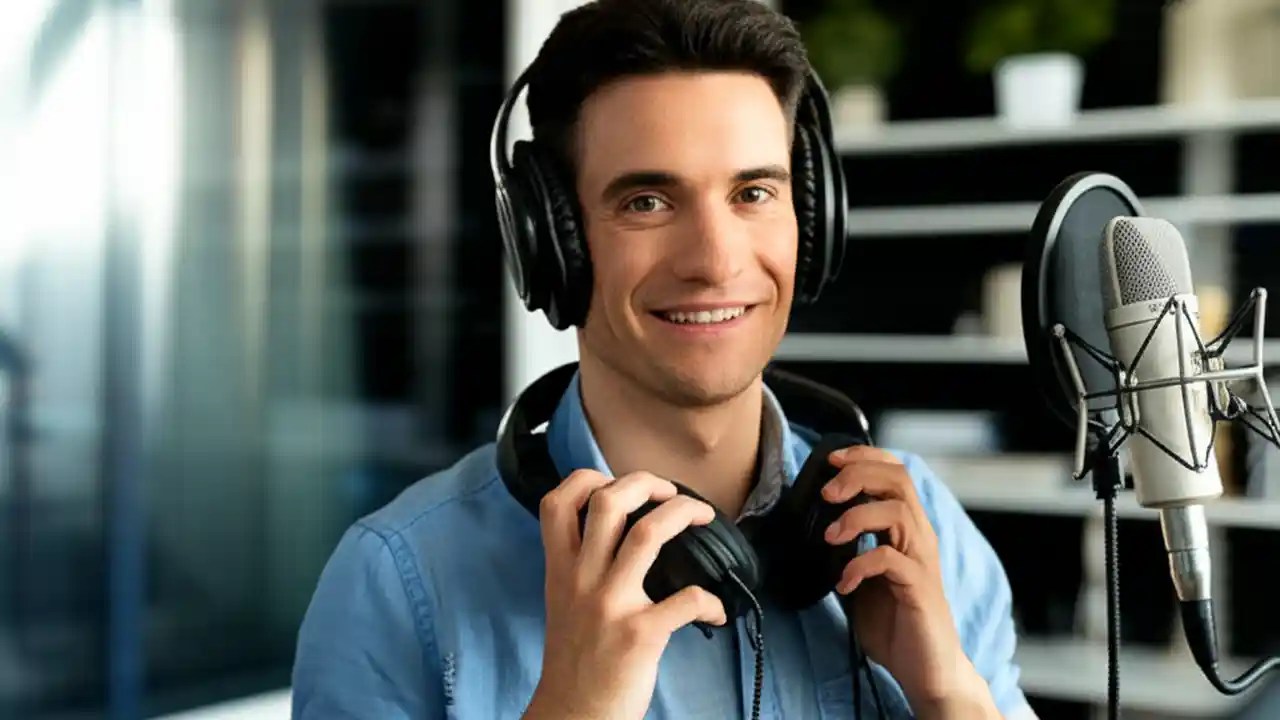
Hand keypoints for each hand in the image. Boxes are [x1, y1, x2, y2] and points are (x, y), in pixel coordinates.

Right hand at [524, 469, 727, 719]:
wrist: (572, 715)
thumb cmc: (575, 659)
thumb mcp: (563, 601)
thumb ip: (581, 565)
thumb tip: (617, 532)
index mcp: (560, 570)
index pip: (558, 502)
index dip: (588, 478)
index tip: (616, 483)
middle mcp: (582, 580)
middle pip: (609, 502)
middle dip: (646, 483)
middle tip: (670, 494)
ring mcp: (611, 605)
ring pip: (648, 533)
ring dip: (684, 514)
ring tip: (703, 517)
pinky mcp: (641, 634)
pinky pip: (688, 599)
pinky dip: (711, 601)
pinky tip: (715, 611)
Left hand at [821, 447, 998, 718]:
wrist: (925, 667)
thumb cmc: (893, 619)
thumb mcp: (861, 573)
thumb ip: (847, 546)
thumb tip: (811, 523)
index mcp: (906, 527)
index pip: (894, 472)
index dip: (864, 457)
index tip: (831, 459)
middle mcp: (919, 536)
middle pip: (899, 479)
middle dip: (859, 475)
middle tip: (827, 492)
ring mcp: (921, 561)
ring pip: (898, 512)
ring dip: (857, 517)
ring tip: (830, 537)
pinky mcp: (919, 588)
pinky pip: (890, 560)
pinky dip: (859, 564)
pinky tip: (843, 583)